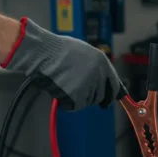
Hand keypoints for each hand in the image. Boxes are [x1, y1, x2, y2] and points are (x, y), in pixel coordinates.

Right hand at [2, 18, 121, 110]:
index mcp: (102, 62)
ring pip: (87, 102)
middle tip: (76, 91)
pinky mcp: (78, 96)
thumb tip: (101, 80)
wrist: (43, 53)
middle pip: (100, 96)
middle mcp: (99, 74)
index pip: (114, 84)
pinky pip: (75, 106)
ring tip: (64, 83)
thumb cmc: (57, 50)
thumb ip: (94, 65)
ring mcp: (89, 85)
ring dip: (77, 98)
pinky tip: (59, 90)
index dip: (111, 95)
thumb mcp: (83, 51)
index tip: (107, 102)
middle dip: (90, 97)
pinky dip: (66, 103)